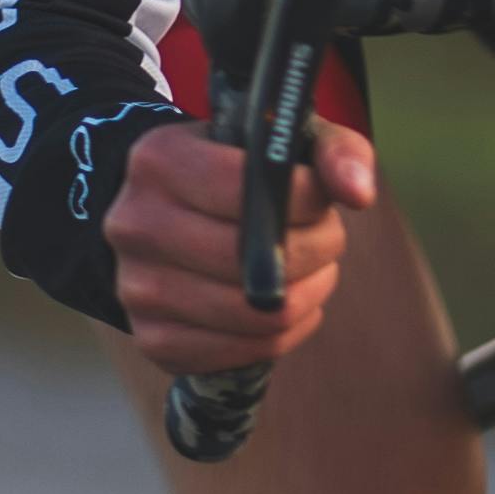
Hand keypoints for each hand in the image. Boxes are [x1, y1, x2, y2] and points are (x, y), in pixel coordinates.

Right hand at [102, 111, 376, 372]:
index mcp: (158, 161)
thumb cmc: (237, 174)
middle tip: (329, 242)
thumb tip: (359, 193)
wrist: (167, 217)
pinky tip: (288, 307)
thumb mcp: (279, 141)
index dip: (306, 202)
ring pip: (259, 314)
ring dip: (309, 295)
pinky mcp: (154, 341)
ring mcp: (137, 289)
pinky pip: (246, 352)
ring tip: (313, 274)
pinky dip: (286, 334)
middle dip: (317, 252)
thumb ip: (333, 150)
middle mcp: (134, 226)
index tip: (322, 203)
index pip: (247, 189)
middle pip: (254, 260)